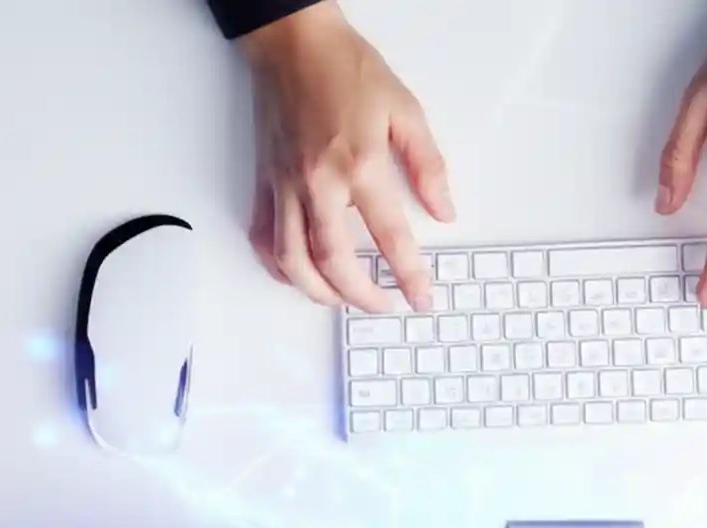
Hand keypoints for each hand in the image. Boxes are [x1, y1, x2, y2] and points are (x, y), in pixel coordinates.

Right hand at [244, 2, 454, 311]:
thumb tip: (443, 211)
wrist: (294, 43)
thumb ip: (428, 167)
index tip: (422, 299)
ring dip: (318, 293)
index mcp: (359, 165)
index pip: (390, 237)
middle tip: (384, 305)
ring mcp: (285, 186)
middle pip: (334, 263)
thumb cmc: (348, 70)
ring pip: (292, 261)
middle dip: (360, 296)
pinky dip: (279, 267)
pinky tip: (299, 276)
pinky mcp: (264, 182)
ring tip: (343, 300)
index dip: (409, 276)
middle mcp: (317, 183)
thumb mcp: (407, 112)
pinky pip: (263, 238)